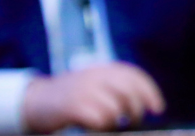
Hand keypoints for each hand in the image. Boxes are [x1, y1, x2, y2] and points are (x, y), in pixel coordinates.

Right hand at [21, 62, 165, 133]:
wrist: (36, 100)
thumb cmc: (72, 95)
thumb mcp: (95, 83)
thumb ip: (117, 87)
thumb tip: (146, 104)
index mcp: (103, 69)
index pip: (134, 76)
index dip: (150, 92)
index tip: (158, 109)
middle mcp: (95, 76)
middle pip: (130, 93)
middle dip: (136, 110)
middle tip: (133, 121)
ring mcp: (84, 90)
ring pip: (116, 110)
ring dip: (115, 121)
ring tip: (106, 124)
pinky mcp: (73, 107)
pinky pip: (99, 119)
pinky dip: (101, 127)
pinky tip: (92, 126)